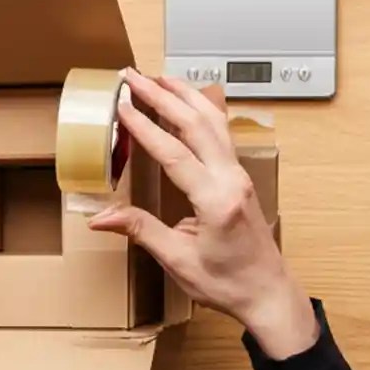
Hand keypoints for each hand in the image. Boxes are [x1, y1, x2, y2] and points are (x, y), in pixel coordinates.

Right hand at [88, 69, 318, 358]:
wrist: (268, 293)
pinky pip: (221, 134)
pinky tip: (188, 102)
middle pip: (196, 124)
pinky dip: (201, 111)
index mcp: (216, 201)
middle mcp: (231, 180)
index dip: (145, 127)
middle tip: (133, 77)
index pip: (175, 153)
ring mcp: (239, 176)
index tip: (121, 105)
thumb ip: (141, 231)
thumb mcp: (178, 261)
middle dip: (162, 96)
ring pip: (213, 122)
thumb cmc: (228, 284)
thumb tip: (101, 217)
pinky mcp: (240, 178)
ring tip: (159, 77)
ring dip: (185, 96)